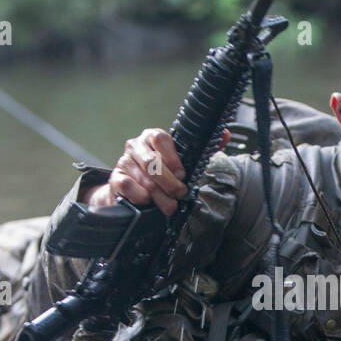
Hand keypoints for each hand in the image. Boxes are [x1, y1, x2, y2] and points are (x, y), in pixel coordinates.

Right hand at [86, 128, 228, 215]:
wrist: (135, 193)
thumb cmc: (163, 176)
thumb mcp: (184, 162)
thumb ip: (205, 149)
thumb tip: (225, 134)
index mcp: (153, 137)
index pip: (161, 138)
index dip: (173, 158)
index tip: (182, 174)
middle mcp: (136, 146)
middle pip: (153, 162)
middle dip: (170, 183)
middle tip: (179, 194)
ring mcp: (123, 161)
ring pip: (143, 178)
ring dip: (159, 196)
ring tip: (169, 206)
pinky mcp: (115, 178)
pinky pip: (126, 185)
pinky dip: (139, 196)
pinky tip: (147, 202)